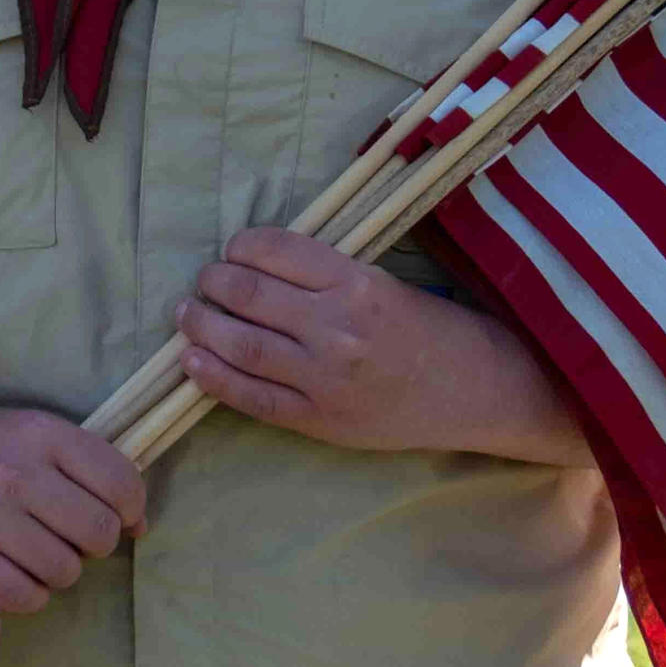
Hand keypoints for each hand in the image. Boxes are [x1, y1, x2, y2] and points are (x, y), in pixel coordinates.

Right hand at [0, 401, 146, 616]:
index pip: (123, 485)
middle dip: (93, 543)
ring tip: (34, 551)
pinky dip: (28, 593)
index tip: (117, 515)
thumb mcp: (37, 434)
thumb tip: (141, 527)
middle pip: (99, 534)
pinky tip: (13, 571)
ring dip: (59, 570)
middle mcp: (13, 472)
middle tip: (67, 535)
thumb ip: (93, 472)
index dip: (131, 509)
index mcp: (42, 433)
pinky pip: (23, 597)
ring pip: (64, 572)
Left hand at [175, 228, 588, 463]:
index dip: (239, 247)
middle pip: (247, 294)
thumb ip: (325, 275)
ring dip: (202, 326)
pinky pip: (251, 397)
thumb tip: (255, 264)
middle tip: (205, 282)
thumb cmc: (432, 329)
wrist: (476, 391)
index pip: (273, 251)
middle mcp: (336, 327)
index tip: (232, 251)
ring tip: (189, 316)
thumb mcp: (384, 283)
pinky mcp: (318, 419)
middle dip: (213, 282)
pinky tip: (192, 363)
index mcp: (356, 283)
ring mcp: (324, 378)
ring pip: (239, 344)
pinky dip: (213, 377)